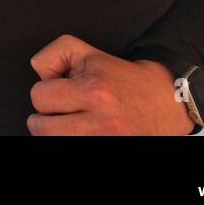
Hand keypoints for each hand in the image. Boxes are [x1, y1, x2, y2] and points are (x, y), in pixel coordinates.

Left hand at [27, 34, 195, 134]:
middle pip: (43, 128)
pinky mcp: (111, 151)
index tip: (59, 91)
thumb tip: (39, 73)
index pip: (40, 97)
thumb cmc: (124, 78)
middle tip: (60, 111)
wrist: (164, 101)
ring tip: (70, 123)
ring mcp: (107, 140)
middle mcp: (101, 120)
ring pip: (54, 142)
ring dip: (56, 133)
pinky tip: (81, 132)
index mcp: (94, 91)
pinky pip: (73, 150)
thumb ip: (54, 55)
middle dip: (45, 118)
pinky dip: (72, 140)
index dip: (45, 91)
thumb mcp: (87, 53)